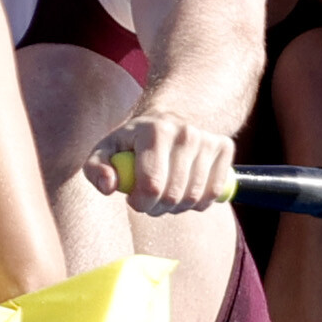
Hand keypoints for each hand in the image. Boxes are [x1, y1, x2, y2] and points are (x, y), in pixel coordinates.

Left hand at [98, 108, 233, 214]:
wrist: (174, 113)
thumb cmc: (135, 140)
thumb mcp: (107, 148)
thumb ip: (96, 168)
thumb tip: (109, 187)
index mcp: (154, 131)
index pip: (152, 185)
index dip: (140, 203)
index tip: (133, 201)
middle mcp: (185, 133)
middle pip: (173, 196)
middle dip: (157, 208)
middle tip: (148, 201)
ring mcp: (208, 140)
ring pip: (194, 198)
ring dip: (177, 207)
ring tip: (165, 195)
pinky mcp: (225, 147)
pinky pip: (214, 193)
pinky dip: (199, 202)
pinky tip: (186, 191)